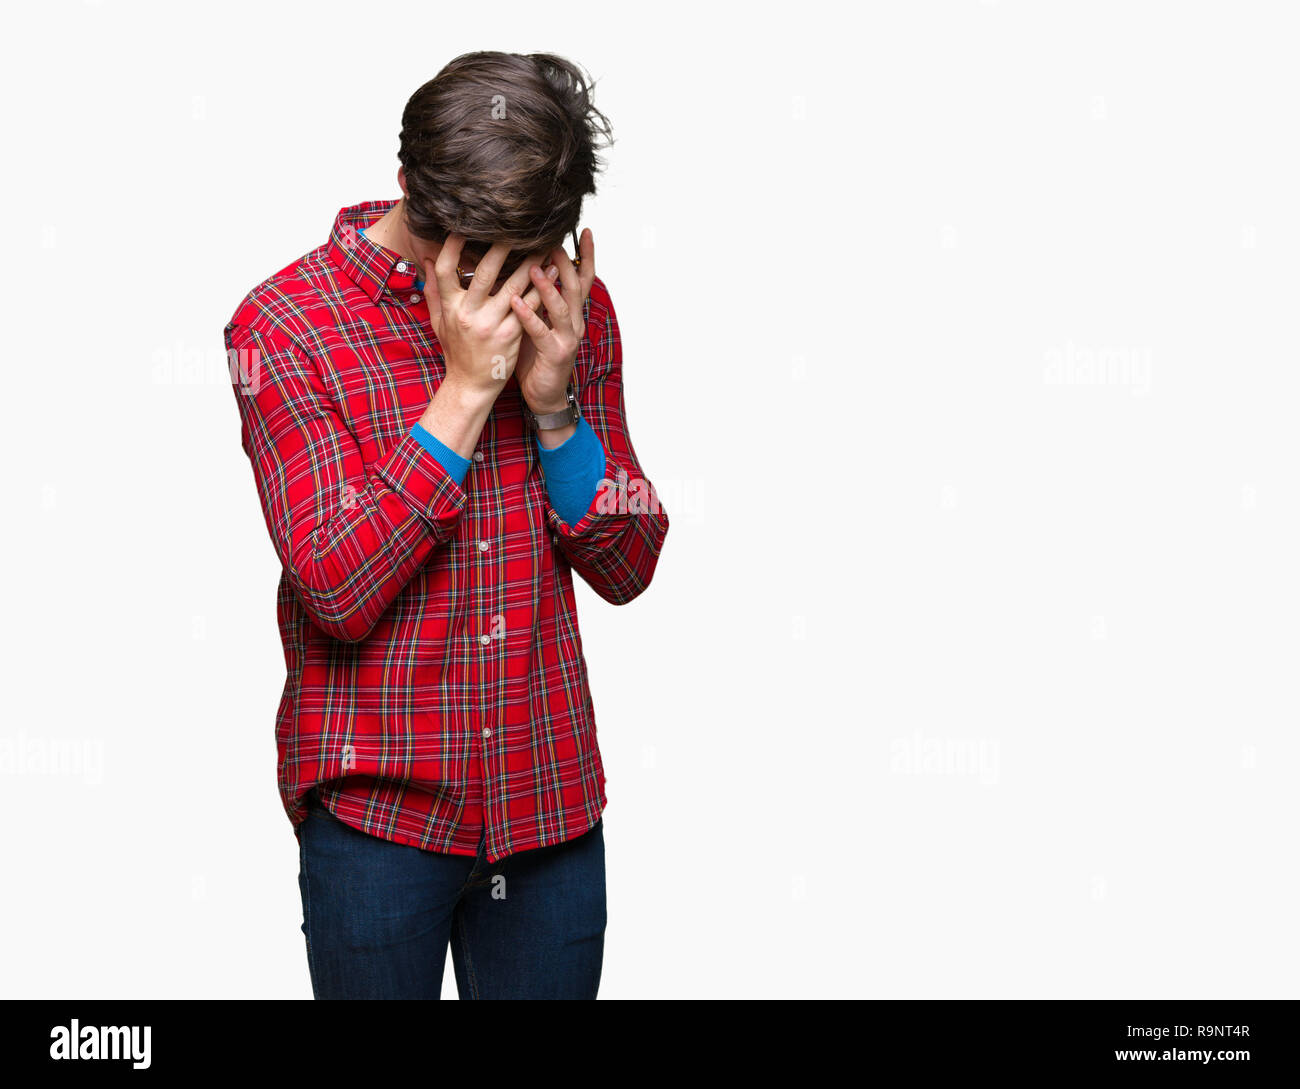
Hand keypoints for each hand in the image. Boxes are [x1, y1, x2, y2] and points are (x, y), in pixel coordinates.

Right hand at [421, 235, 550, 403]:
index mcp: (450, 306)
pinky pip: (528, 305)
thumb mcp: (439, 321)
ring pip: (512, 285)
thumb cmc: (456, 351)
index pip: (446, 268)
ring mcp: (491, 324)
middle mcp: (469, 313)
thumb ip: (433, 290)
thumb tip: (427, 260)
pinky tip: (552, 270)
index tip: (464, 224)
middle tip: (514, 226)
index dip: (453, 245)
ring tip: (542, 242)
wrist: (471, 386)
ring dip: (529, 262)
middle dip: (500, 246)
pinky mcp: (511, 335)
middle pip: (483, 271)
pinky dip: (540, 286)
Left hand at [510, 228, 595, 413]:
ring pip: (563, 307)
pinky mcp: (556, 354)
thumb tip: (521, 265)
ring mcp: (568, 338)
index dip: (585, 255)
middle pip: (576, 286)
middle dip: (566, 262)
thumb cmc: (536, 355)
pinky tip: (516, 301)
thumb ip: (535, 296)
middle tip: (553, 242)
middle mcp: (575, 322)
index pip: (583, 278)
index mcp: (571, 312)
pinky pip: (542, 332)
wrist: (544, 394)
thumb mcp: (537, 320)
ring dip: (548, 286)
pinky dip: (529, 316)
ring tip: (534, 267)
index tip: (582, 230)